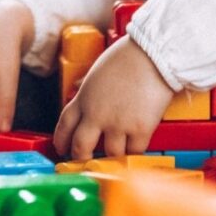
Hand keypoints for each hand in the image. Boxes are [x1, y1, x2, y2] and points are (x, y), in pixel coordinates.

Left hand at [53, 36, 174, 159]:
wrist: (153, 54)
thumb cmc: (128, 56)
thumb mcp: (98, 72)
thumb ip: (89, 89)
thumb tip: (83, 92)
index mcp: (84, 97)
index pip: (64, 125)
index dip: (61, 140)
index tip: (62, 148)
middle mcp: (97, 114)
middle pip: (81, 146)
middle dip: (81, 157)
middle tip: (86, 161)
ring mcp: (118, 124)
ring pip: (110, 154)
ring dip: (113, 155)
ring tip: (118, 153)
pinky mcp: (140, 129)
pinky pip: (135, 152)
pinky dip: (135, 152)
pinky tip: (136, 148)